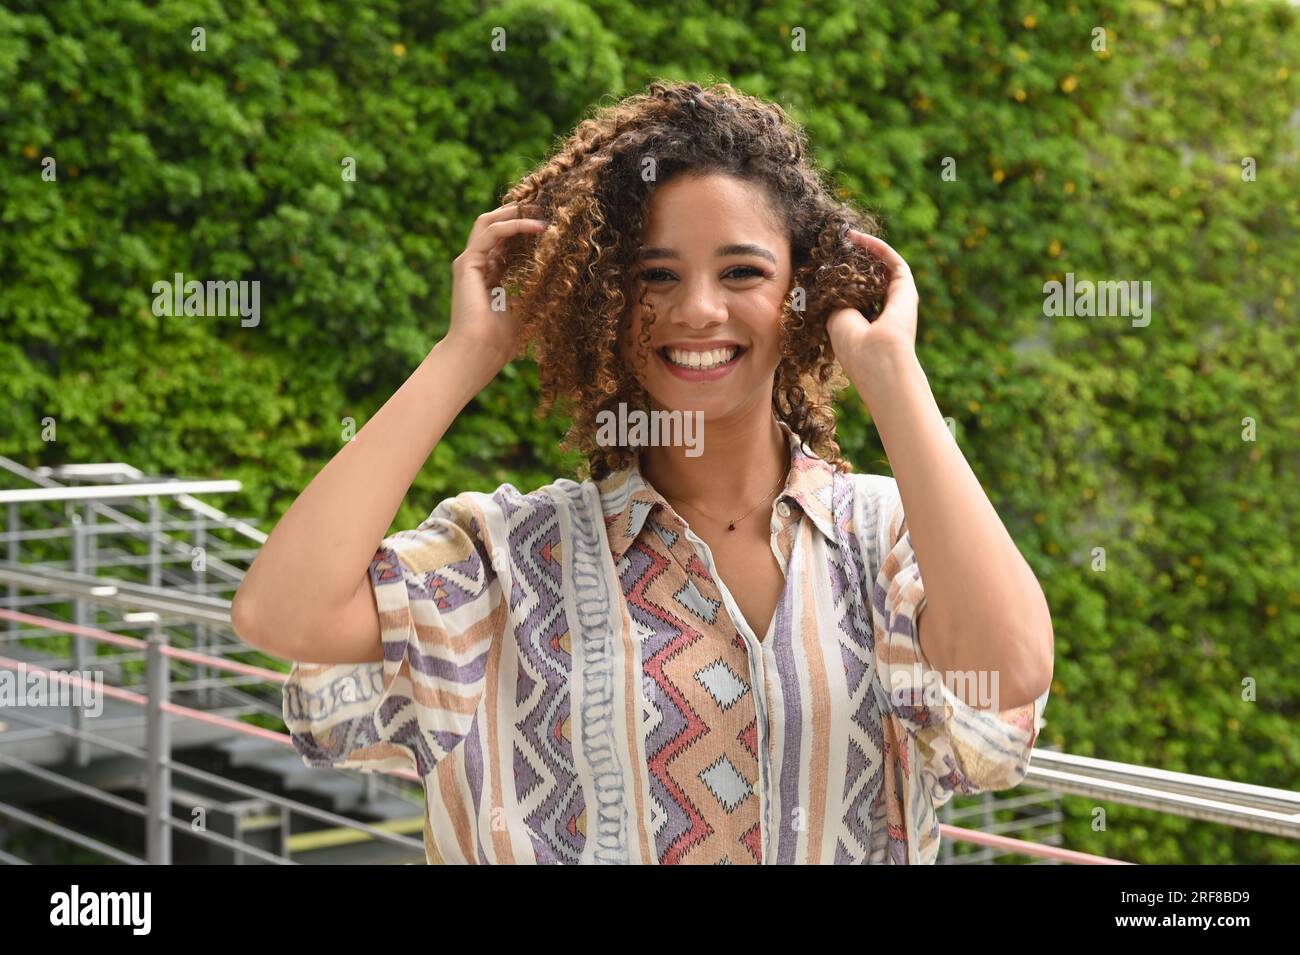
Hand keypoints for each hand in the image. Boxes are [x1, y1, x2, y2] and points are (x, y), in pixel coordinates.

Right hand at [445, 201, 549, 372]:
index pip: (506, 244)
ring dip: (515, 213)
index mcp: (489, 277)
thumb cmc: (501, 342)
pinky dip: (513, 225)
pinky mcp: (467, 263)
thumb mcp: (526, 310)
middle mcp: (477, 266)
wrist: (479, 353)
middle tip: (545, 207)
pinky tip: (536, 225)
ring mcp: (469, 263)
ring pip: (489, 223)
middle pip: (495, 227)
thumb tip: (558, 283)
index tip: (550, 224)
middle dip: (519, 214)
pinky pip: (491, 233)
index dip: (525, 231)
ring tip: (541, 209)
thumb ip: (535, 293)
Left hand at [826, 230, 918, 369]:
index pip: (856, 294)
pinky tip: (857, 237)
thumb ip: (837, 299)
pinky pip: (892, 260)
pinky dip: (876, 246)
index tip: (825, 263)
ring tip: (844, 235)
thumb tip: (836, 280)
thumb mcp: (836, 318)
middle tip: (834, 244)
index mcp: (868, 323)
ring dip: (864, 249)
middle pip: (869, 278)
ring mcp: (898, 299)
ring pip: (881, 267)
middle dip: (853, 260)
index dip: (843, 278)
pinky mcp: (906, 287)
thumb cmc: (853, 345)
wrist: (878, 357)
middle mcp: (885, 310)